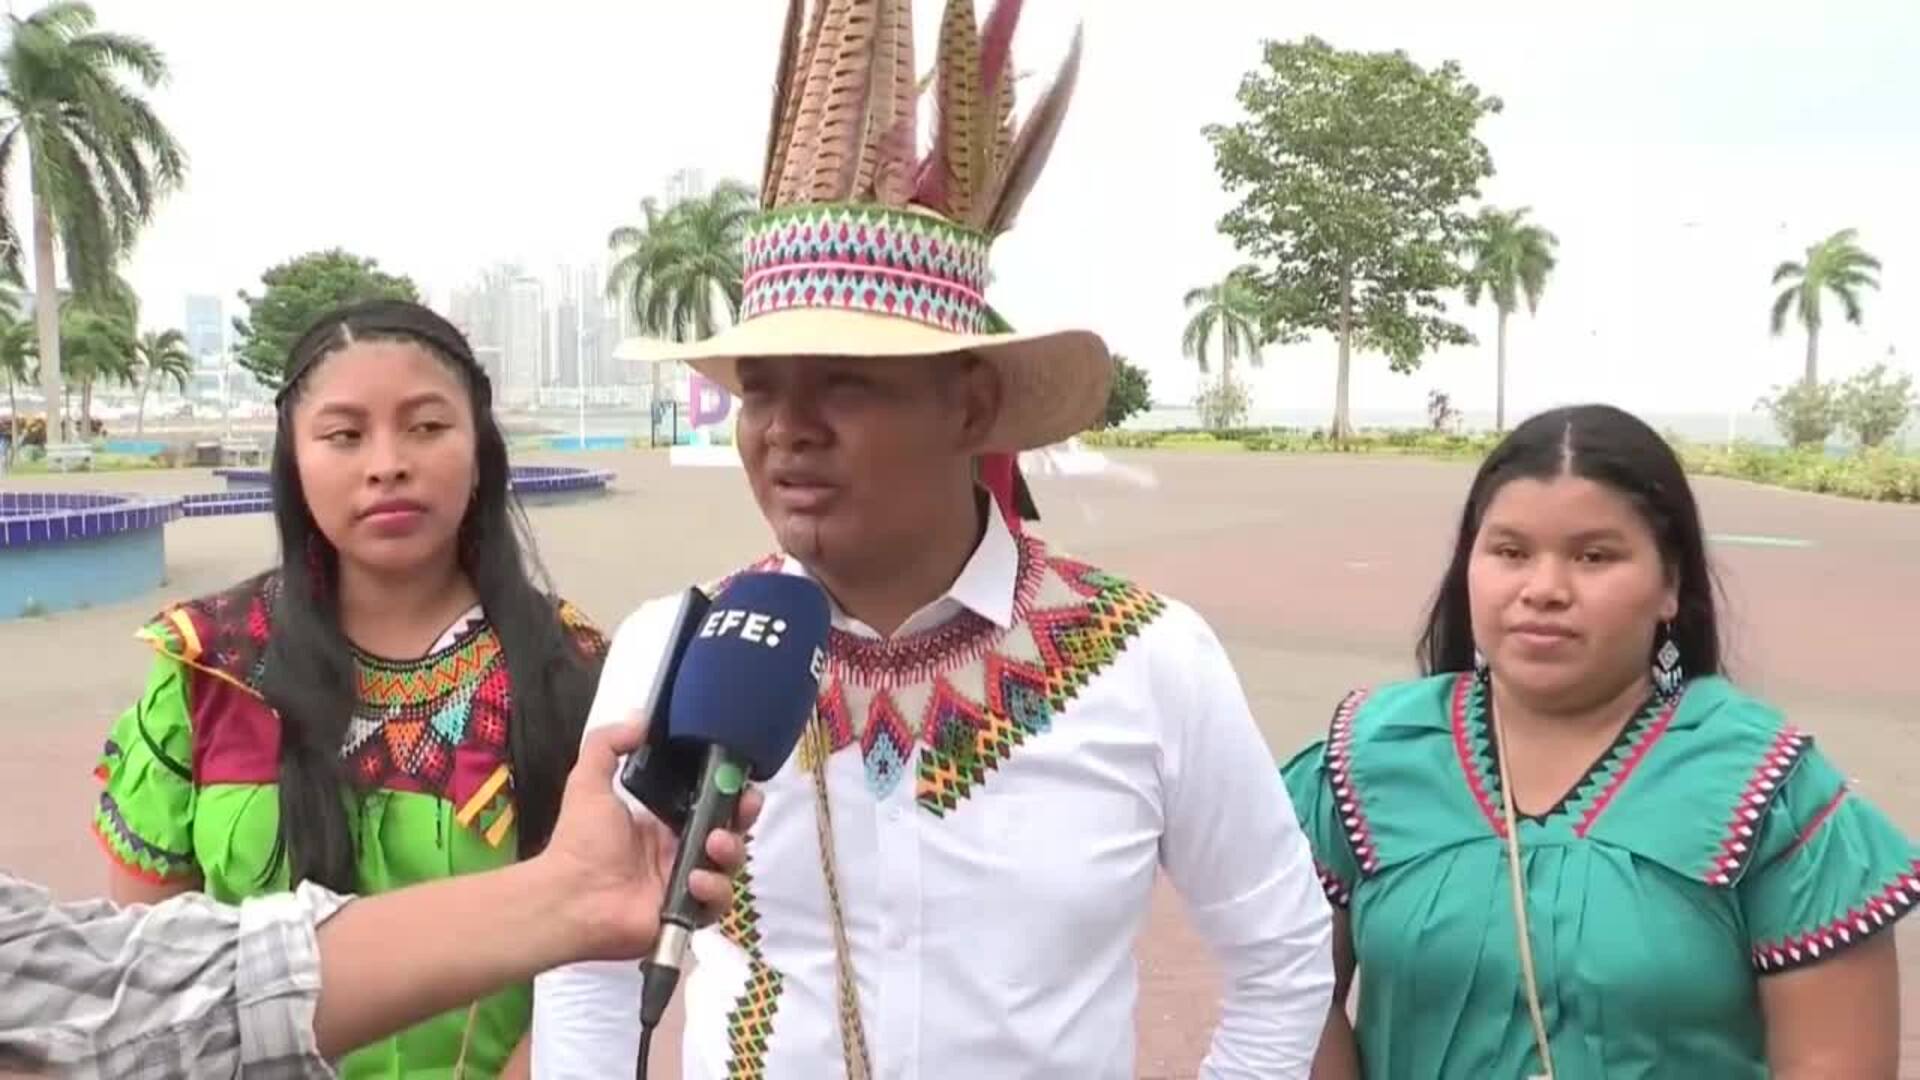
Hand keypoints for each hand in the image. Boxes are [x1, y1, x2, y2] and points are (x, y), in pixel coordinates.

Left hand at [538, 716, 762, 962]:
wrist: (569, 897)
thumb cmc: (579, 844)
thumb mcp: (588, 783)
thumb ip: (608, 744)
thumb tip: (639, 719)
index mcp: (664, 822)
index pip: (710, 802)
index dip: (729, 791)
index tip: (738, 779)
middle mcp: (680, 851)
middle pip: (731, 831)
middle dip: (744, 816)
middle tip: (744, 806)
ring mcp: (687, 883)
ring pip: (731, 866)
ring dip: (732, 850)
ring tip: (714, 844)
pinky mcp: (689, 913)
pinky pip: (718, 903)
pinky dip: (715, 889)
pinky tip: (696, 880)